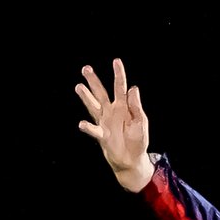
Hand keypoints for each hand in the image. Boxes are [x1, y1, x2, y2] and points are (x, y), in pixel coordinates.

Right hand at [74, 58, 152, 188]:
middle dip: (94, 81)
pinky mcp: (101, 134)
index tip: (116, 61)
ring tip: (78, 87)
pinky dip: (87, 127)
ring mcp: (104, 122)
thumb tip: (133, 88)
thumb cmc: (137, 139)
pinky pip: (93, 129)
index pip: (120, 87)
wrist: (132, 158)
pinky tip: (82, 124)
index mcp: (123, 106)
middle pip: (101, 93)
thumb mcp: (141, 121)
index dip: (118, 74)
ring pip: (93, 106)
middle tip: (86, 68)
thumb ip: (136, 106)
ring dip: (86, 97)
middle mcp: (111, 111)